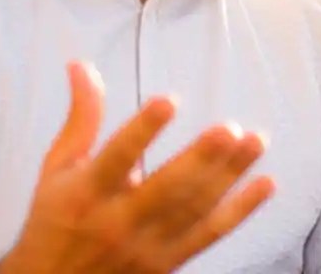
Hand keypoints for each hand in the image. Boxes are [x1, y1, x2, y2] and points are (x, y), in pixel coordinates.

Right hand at [0, 62, 274, 273]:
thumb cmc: (55, 219)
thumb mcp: (58, 168)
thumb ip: (81, 118)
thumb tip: (81, 65)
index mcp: (87, 192)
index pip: (117, 158)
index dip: (143, 130)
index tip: (168, 101)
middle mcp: (118, 220)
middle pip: (166, 189)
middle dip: (200, 159)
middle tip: (229, 129)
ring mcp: (146, 244)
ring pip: (195, 208)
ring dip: (229, 175)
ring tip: (255, 141)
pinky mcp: (169, 262)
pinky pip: (211, 234)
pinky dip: (241, 210)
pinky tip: (266, 183)